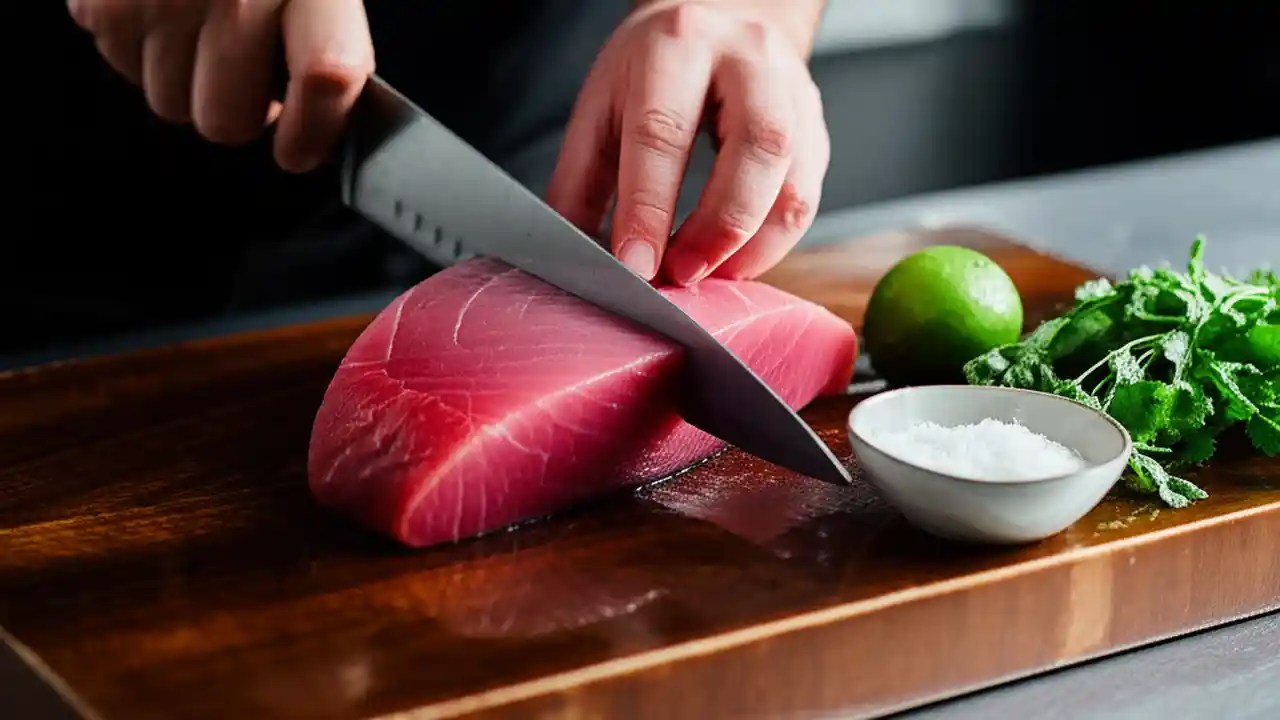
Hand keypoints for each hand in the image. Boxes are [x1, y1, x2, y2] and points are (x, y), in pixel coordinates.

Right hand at [66, 0, 374, 172]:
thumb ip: (329, 36)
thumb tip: (328, 123)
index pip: (326, 77)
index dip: (315, 133)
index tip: (304, 151)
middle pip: (229, 119)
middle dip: (243, 112)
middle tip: (249, 75)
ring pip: (173, 106)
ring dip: (190, 83)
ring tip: (203, 28)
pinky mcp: (101, 1)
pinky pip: (124, 69)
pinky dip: (146, 51)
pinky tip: (167, 7)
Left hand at [547, 0, 830, 284]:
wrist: (717, 24)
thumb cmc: (652, 71)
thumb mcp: (600, 108)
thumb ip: (582, 181)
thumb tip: (577, 256)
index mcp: (678, 44)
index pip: (665, 132)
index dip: (649, 208)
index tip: (636, 265)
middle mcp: (748, 58)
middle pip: (755, 146)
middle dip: (718, 228)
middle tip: (682, 274)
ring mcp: (793, 91)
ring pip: (793, 182)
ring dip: (751, 247)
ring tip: (709, 275)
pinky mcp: (815, 127)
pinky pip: (805, 199)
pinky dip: (770, 244)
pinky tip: (735, 261)